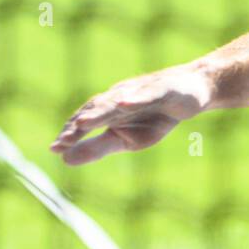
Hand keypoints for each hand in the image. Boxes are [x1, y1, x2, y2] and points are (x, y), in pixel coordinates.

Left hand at [50, 63, 214, 164]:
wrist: (194, 93)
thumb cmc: (158, 116)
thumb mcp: (127, 140)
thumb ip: (97, 148)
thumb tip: (63, 160)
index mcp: (110, 111)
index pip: (86, 121)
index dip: (71, 134)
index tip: (54, 148)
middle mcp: (120, 97)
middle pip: (96, 109)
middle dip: (80, 123)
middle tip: (63, 139)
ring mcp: (141, 91)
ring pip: (117, 101)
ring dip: (99, 111)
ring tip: (83, 122)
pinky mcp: (162, 89)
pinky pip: (146, 94)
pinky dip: (134, 98)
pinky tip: (123, 104)